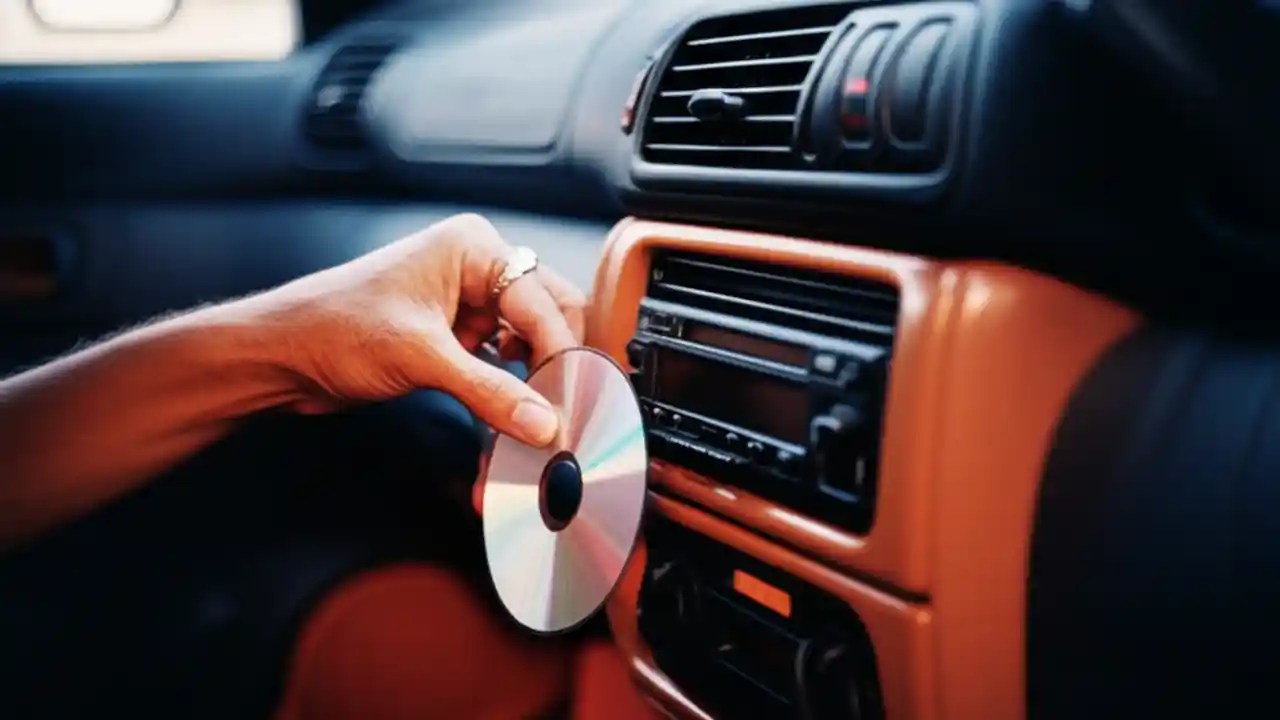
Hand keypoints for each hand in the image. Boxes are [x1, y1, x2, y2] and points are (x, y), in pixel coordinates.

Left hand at [249, 213, 585, 445]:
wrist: (281, 355)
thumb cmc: (333, 327)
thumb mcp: (421, 358)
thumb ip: (490, 391)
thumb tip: (543, 421)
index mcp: (472, 248)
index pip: (542, 300)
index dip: (560, 353)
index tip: (572, 400)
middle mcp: (475, 269)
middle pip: (545, 318)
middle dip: (554, 367)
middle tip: (564, 412)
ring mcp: (465, 305)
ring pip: (526, 346)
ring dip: (531, 386)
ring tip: (537, 424)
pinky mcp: (453, 339)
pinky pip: (498, 368)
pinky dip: (505, 396)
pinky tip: (507, 425)